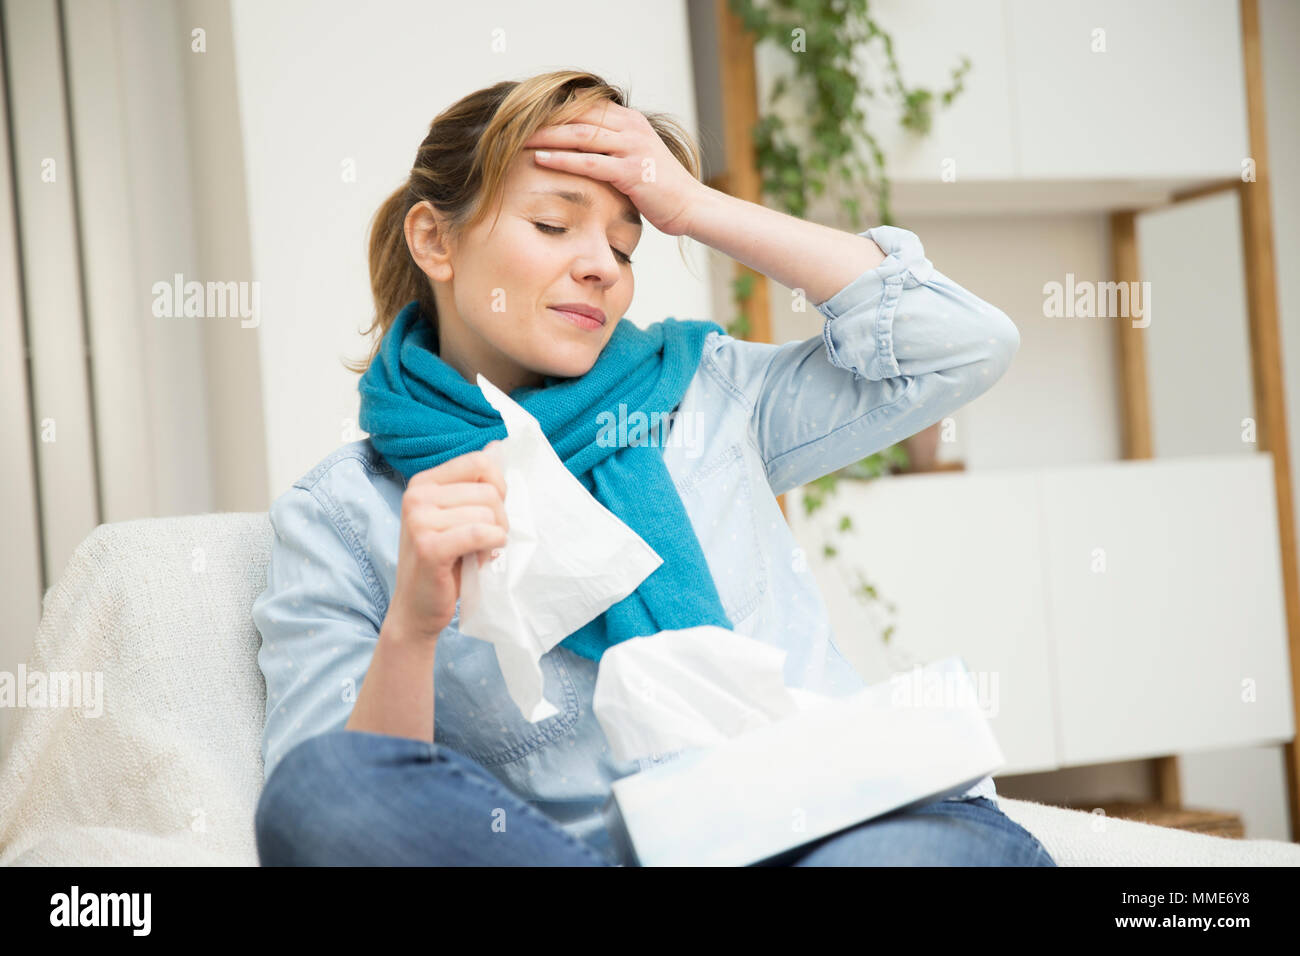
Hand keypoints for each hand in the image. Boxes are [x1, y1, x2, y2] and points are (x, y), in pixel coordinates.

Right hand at [385, 440, 508, 642]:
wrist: (418, 607)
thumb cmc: (446, 561)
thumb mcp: (460, 516)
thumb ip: (477, 483)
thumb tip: (497, 447)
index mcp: (424, 482)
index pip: (479, 462)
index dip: (498, 487)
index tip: (491, 512)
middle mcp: (416, 495)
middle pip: (489, 491)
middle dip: (499, 519)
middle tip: (485, 541)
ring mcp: (419, 520)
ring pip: (488, 514)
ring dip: (494, 538)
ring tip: (476, 553)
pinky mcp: (428, 547)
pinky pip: (479, 533)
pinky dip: (491, 545)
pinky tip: (481, 558)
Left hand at [522, 101, 706, 237]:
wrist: (689, 206)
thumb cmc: (659, 188)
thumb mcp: (634, 158)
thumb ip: (611, 148)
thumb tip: (581, 147)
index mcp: (630, 120)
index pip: (584, 105)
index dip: (554, 109)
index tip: (525, 115)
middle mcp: (630, 127)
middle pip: (577, 115)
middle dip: (544, 120)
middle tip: (512, 123)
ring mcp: (631, 146)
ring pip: (579, 134)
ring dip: (546, 136)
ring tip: (518, 139)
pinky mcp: (630, 169)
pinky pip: (589, 161)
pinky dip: (562, 159)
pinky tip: (540, 159)